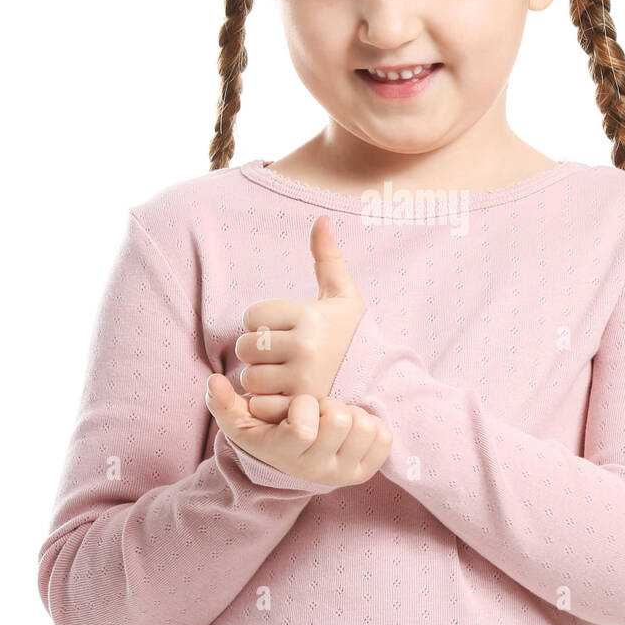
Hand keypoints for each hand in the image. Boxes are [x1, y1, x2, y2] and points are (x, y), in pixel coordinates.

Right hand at [206, 373, 391, 489]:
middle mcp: (318, 470)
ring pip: (364, 426)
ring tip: (334, 420)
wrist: (292, 465)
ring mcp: (345, 473)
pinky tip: (351, 429)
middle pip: (340, 420)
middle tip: (319, 411)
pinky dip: (371, 426)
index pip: (304, 427)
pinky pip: (383, 437)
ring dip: (351, 414)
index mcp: (288, 455)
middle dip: (329, 405)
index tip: (298, 406)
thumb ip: (223, 403)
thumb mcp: (242, 422)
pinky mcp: (367, 471)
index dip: (304, 405)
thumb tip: (214, 381)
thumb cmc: (269, 435)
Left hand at [235, 214, 365, 424]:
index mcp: (310, 315)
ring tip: (285, 374)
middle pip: (246, 346)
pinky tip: (286, 394)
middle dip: (259, 351)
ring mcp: (302, 379)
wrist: (378, 380)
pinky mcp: (299, 406)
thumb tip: (321, 218)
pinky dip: (267, 401)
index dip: (264, 322)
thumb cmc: (352, 334)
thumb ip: (327, 257)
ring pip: (250, 376)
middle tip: (283, 354)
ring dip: (261, 377)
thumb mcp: (343, 294)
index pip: (252, 315)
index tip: (286, 329)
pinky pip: (260, 402)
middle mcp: (305, 346)